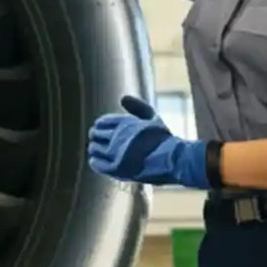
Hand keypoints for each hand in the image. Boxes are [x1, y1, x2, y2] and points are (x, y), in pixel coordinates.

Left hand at [87, 95, 210, 188]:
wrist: (173, 161)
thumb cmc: (163, 139)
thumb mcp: (152, 118)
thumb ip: (138, 106)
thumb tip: (122, 98)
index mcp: (125, 123)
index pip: (102, 122)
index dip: (99, 126)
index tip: (100, 129)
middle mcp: (118, 137)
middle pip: (95, 134)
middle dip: (95, 136)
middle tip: (96, 139)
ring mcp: (116, 153)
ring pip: (95, 148)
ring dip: (94, 148)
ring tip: (96, 149)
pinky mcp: (117, 169)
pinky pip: (98, 164)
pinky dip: (95, 161)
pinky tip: (95, 160)